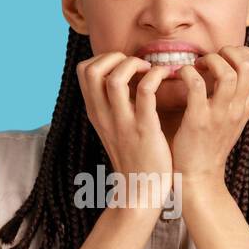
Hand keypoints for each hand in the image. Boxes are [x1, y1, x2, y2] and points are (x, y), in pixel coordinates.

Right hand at [75, 52, 173, 208]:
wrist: (140, 192)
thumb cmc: (133, 157)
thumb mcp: (114, 128)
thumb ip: (113, 105)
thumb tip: (123, 78)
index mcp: (96, 113)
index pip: (83, 71)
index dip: (103, 58)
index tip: (124, 65)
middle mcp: (103, 115)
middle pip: (91, 69)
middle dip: (115, 56)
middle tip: (136, 65)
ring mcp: (122, 122)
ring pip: (115, 77)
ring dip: (135, 64)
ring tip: (150, 70)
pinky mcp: (144, 129)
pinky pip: (146, 91)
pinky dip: (156, 76)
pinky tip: (165, 79)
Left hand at [169, 45, 248, 187]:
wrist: (199, 176)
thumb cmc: (209, 144)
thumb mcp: (231, 118)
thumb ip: (234, 94)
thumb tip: (228, 66)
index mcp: (247, 105)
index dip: (242, 51)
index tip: (223, 57)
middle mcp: (239, 108)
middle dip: (228, 51)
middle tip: (210, 60)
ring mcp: (220, 115)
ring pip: (227, 72)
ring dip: (209, 61)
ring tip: (197, 67)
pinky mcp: (199, 120)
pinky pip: (197, 85)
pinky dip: (187, 73)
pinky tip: (181, 77)